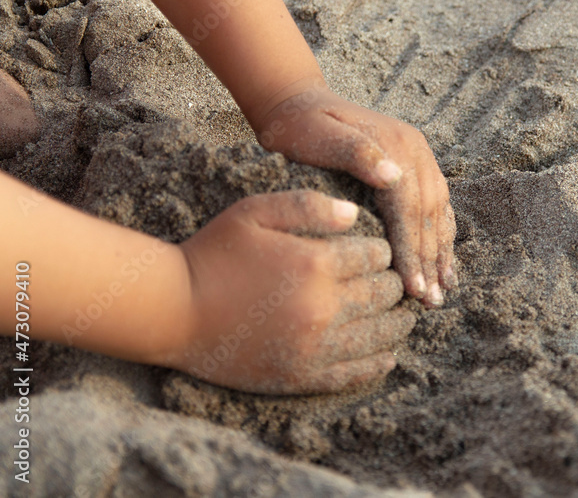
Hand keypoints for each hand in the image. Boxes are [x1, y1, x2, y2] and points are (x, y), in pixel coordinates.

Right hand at [171, 190, 414, 394]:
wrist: (172, 311)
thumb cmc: (213, 254)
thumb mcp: (254, 212)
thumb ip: (308, 205)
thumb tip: (356, 212)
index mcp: (314, 263)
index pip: (377, 257)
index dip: (382, 253)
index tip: (377, 254)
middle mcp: (322, 307)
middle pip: (384, 295)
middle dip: (392, 286)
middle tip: (391, 284)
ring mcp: (313, 346)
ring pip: (381, 335)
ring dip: (396, 324)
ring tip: (401, 316)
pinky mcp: (302, 376)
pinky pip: (356, 372)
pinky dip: (378, 363)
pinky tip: (387, 355)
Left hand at [252, 79, 456, 307]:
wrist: (298, 102)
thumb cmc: (299, 126)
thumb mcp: (318, 135)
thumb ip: (354, 153)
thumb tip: (393, 177)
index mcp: (396, 145)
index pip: (409, 209)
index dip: (412, 251)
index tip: (412, 289)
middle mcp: (415, 150)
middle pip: (429, 215)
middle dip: (430, 261)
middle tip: (431, 302)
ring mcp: (419, 157)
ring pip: (439, 213)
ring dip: (442, 254)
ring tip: (443, 293)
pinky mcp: (415, 165)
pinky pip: (437, 206)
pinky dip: (442, 236)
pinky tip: (444, 263)